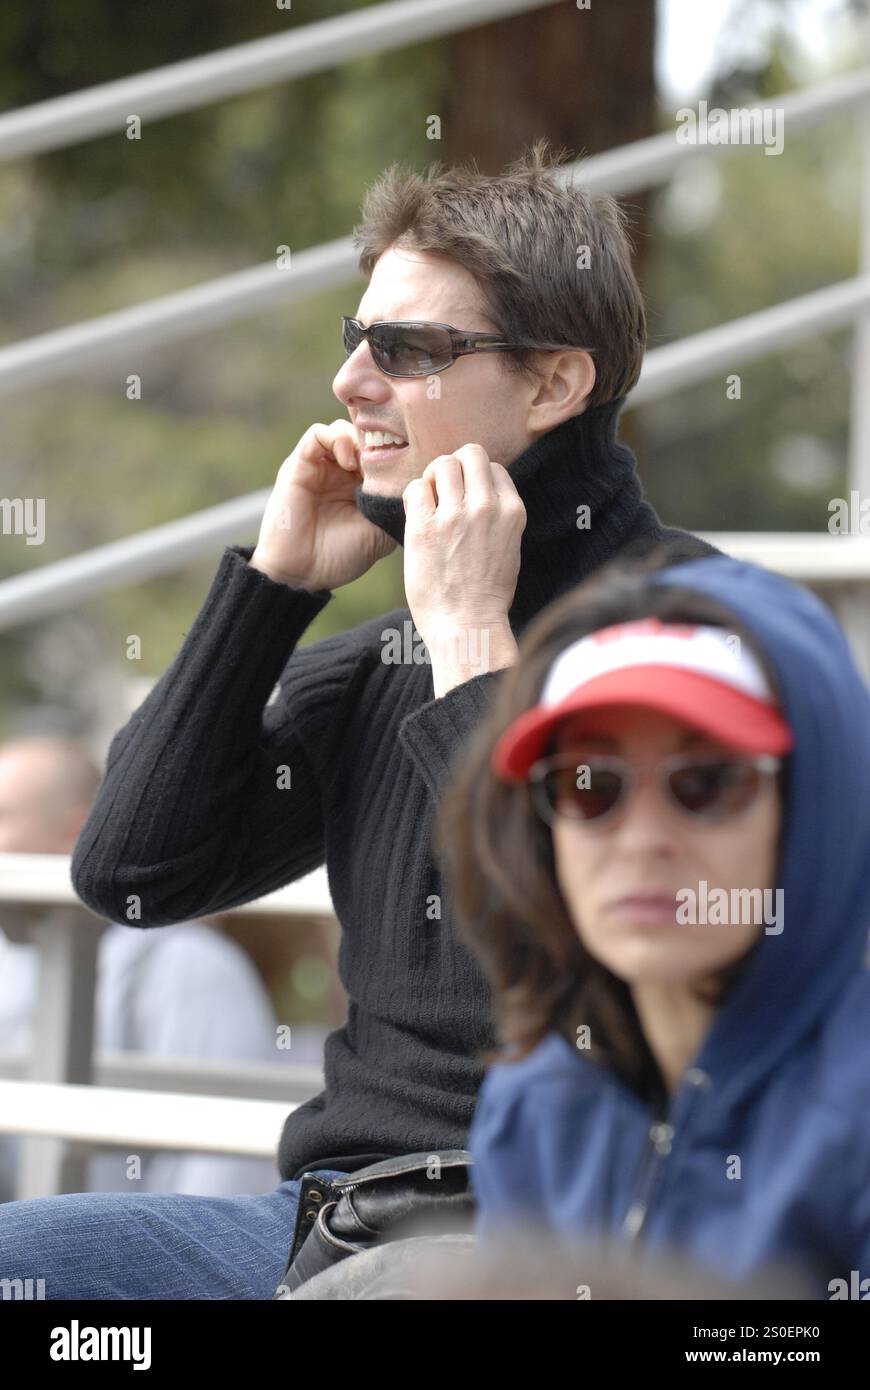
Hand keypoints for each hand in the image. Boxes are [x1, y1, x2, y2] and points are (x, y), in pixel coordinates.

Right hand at [249, 420, 396, 590]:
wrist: (302, 571)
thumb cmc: (340, 557)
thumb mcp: (381, 534)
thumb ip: (396, 507)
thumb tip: (419, 485)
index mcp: (362, 487)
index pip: (382, 453)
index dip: (395, 450)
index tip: (410, 459)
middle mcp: (342, 473)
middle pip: (364, 435)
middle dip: (378, 439)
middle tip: (389, 454)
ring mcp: (321, 467)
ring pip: (342, 429)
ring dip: (357, 439)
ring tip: (363, 464)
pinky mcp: (300, 464)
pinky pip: (317, 433)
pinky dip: (335, 439)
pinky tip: (348, 462)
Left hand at [402, 445, 524, 690]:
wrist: (468, 627)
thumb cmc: (486, 594)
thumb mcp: (509, 547)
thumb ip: (498, 515)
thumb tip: (479, 489)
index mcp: (512, 511)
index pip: (493, 467)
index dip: (476, 478)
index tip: (466, 497)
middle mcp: (486, 507)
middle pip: (469, 454)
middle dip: (455, 467)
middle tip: (445, 491)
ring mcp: (455, 517)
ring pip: (442, 465)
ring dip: (433, 479)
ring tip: (431, 503)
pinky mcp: (425, 529)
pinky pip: (416, 488)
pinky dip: (414, 497)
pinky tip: (417, 517)